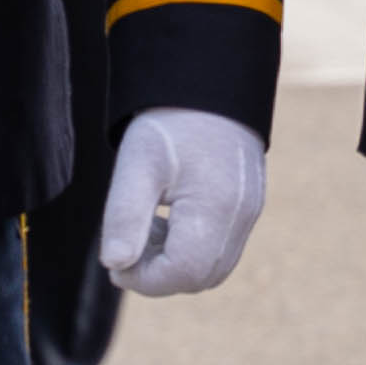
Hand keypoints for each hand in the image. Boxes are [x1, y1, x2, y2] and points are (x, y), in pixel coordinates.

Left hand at [96, 105, 268, 297]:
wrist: (211, 84)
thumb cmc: (171, 122)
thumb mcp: (137, 163)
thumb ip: (124, 216)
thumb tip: (115, 264)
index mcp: (216, 207)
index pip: (182, 273)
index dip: (144, 280)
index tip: (115, 261)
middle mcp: (242, 216)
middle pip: (200, 278)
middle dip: (158, 275)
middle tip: (129, 243)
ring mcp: (250, 213)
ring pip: (213, 269)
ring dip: (175, 264)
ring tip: (148, 227)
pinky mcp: (250, 208)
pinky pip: (221, 251)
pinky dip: (191, 251)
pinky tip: (169, 219)